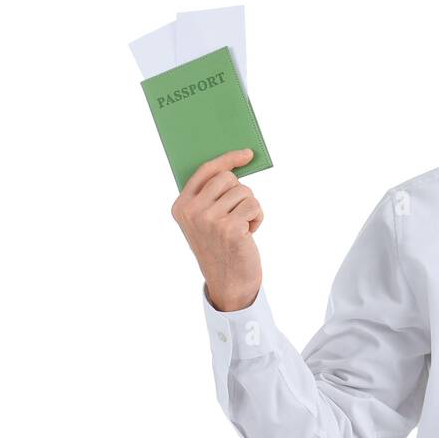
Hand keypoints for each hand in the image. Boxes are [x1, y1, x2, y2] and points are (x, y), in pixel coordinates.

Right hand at [171, 148, 263, 311]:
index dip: (227, 159)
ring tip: (242, 227)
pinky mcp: (230, 228)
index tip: (247, 154)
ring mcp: (210, 220)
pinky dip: (257, 219)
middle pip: (228, 178)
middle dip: (240, 193)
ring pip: (244, 192)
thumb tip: (233, 165)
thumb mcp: (205, 221)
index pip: (205, 171)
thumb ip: (210, 196)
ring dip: (250, 208)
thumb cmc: (221, 247)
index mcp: (181, 206)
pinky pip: (254, 206)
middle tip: (238, 214)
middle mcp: (192, 211)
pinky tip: (248, 234)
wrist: (229, 282)